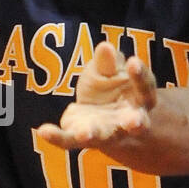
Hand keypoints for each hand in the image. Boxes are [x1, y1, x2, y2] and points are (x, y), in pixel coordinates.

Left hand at [36, 41, 156, 150]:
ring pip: (103, 136)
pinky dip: (57, 137)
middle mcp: (129, 120)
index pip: (145, 87)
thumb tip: (105, 47)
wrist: (102, 115)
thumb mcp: (110, 71)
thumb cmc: (111, 87)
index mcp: (140, 98)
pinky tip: (44, 131)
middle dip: (135, 122)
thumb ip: (107, 62)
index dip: (140, 75)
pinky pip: (70, 140)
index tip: (134, 62)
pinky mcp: (84, 138)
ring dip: (93, 134)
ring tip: (84, 133)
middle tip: (135, 122)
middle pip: (136, 123)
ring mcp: (107, 133)